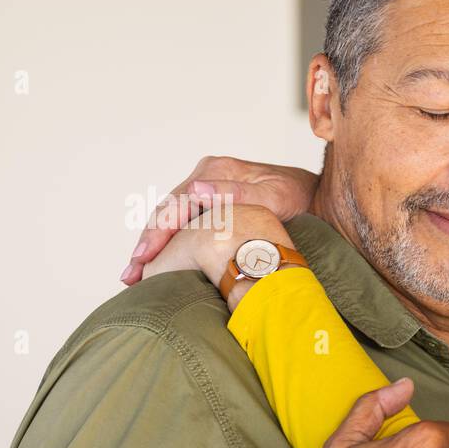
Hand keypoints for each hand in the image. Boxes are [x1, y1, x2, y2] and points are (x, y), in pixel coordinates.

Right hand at [122, 156, 316, 284]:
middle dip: (148, 245)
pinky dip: (171, 244)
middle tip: (130, 275)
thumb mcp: (274, 196)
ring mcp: (207, 189)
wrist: (318, 198)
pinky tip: (158, 264)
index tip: (145, 257)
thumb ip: (236, 193)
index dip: (158, 233)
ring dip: (154, 247)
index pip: (177, 205)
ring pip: (172, 220)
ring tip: (135, 276)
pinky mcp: (213, 204)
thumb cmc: (301, 198)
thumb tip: (197, 189)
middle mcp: (206, 177)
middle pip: (167, 213)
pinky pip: (185, 224)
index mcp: (215, 171)